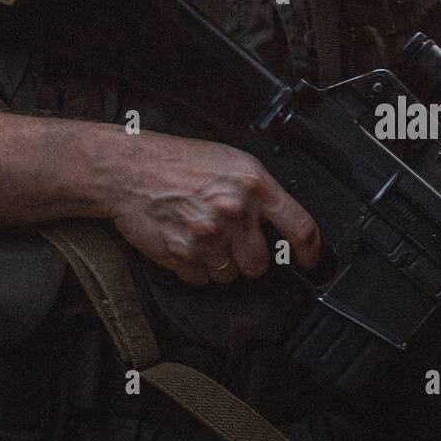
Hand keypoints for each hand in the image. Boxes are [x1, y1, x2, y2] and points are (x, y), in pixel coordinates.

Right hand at [107, 131, 320, 284]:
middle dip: (247, 256)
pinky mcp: (184, 255)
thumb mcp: (228, 161)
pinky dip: (194, 267)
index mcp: (252, 184)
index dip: (311, 251)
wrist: (129, 169)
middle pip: (261, 263)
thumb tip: (278, 222)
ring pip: (230, 275)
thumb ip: (257, 192)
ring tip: (200, 233)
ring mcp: (209, 236)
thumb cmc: (176, 160)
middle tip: (228, 237)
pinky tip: (183, 240)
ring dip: (218, 262)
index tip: (310, 261)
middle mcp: (234, 211)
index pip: (299, 227)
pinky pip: (201, 279)